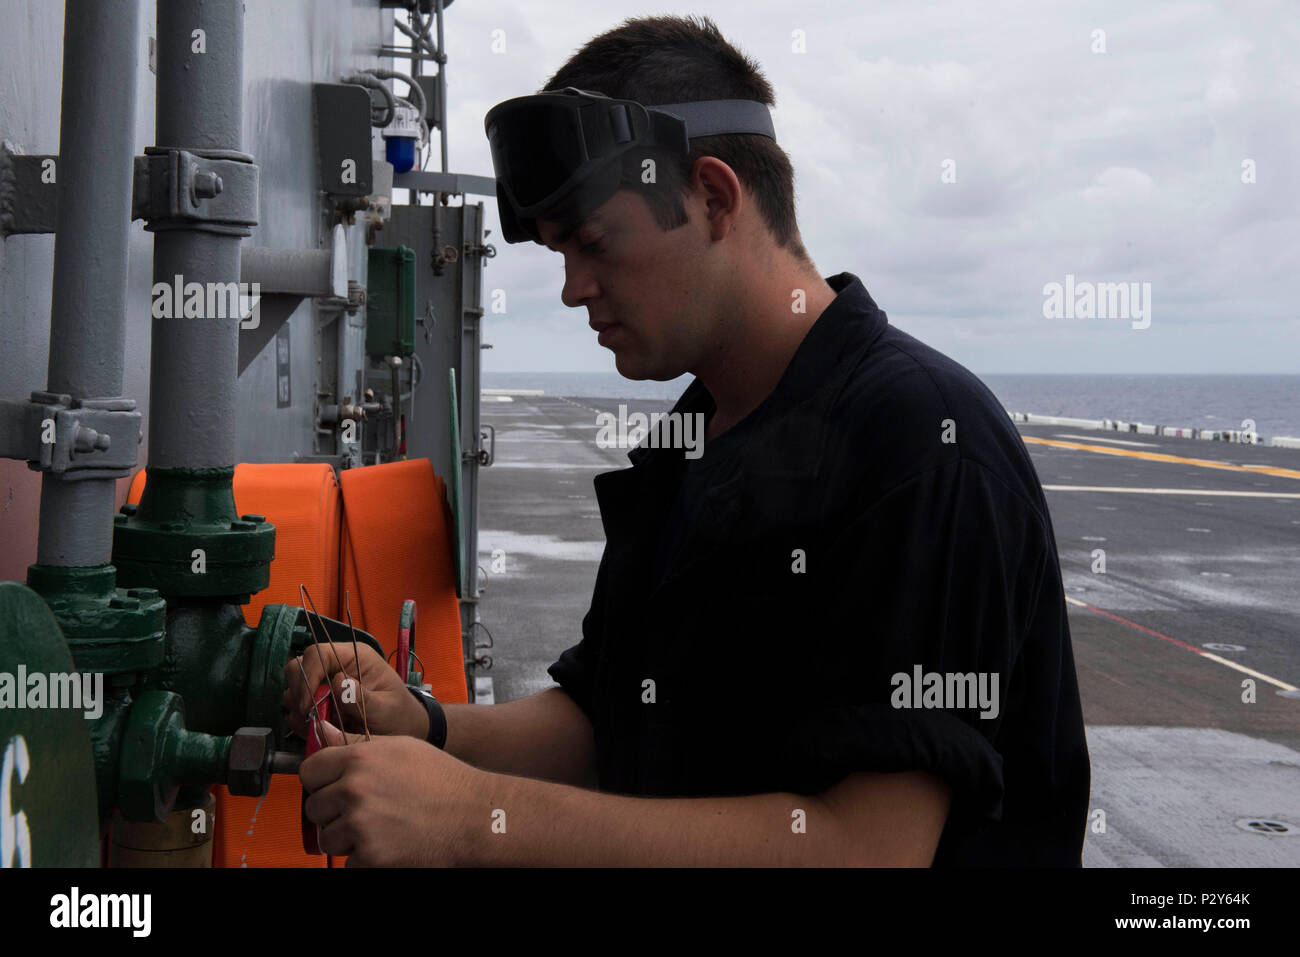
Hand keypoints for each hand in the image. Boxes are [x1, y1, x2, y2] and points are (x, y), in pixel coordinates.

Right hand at [282, 641, 427, 740]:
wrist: (401, 732)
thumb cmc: (399, 716)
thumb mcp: (387, 709)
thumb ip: (364, 698)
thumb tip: (339, 682)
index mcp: (355, 657)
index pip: (319, 653)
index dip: (308, 675)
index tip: (308, 704)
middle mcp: (336, 667)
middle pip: (298, 667)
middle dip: (299, 693)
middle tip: (311, 718)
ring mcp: (324, 685)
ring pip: (293, 689)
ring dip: (299, 710)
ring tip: (320, 728)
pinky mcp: (317, 703)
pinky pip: (296, 709)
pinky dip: (301, 723)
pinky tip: (319, 732)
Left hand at [300, 722, 485, 865]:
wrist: (473, 816)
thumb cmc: (441, 780)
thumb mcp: (400, 748)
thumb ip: (356, 742)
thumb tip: (320, 731)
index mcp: (359, 759)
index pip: (309, 771)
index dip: (321, 780)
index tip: (332, 787)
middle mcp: (355, 790)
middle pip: (315, 807)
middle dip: (333, 812)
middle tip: (363, 810)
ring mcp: (360, 825)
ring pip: (328, 837)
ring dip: (347, 837)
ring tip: (378, 827)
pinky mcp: (370, 856)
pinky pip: (348, 861)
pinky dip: (365, 858)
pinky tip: (389, 842)